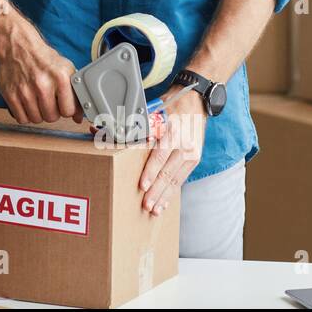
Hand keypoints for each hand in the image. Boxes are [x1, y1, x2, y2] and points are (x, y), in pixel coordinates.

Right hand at [0, 32, 80, 124]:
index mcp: (60, 78)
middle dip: (51, 112)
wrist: (18, 47)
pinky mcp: (10, 94)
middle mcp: (42, 84)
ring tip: (36, 102)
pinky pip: (21, 118)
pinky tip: (26, 104)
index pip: (68, 111)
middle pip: (51, 117)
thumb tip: (78, 118)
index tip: (62, 105)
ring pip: (36, 119)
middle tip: (48, 102)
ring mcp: (25, 90)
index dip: (66, 109)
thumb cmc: (42, 58)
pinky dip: (24, 115)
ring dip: (38, 114)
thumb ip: (74, 94)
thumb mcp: (65, 70)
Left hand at [138, 81, 208, 216]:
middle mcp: (185, 145)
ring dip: (164, 197)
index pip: (160, 156)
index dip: (150, 172)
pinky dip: (172, 192)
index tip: (142, 185)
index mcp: (174, 133)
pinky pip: (182, 179)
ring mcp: (192, 154)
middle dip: (156, 191)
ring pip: (175, 180)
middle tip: (146, 205)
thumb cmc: (172, 104)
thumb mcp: (156, 110)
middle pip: (168, 172)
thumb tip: (113, 132)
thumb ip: (140, 124)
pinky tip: (165, 203)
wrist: (198, 101)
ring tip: (154, 210)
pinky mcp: (195, 159)